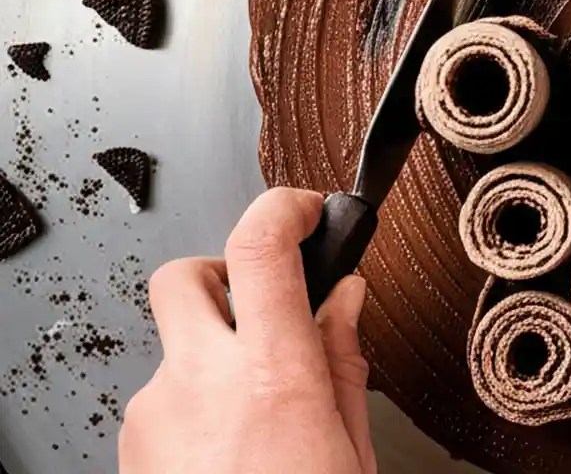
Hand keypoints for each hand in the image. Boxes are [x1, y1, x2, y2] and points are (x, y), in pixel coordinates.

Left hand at [119, 188, 375, 473]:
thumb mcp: (352, 452)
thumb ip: (342, 365)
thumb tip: (345, 300)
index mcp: (274, 377)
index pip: (260, 247)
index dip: (283, 208)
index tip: (304, 210)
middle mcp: (202, 383)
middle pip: (185, 275)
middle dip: (224, 273)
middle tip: (262, 306)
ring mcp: (155, 412)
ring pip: (178, 346)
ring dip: (216, 358)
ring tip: (256, 412)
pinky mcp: (131, 443)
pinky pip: (163, 396)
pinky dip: (197, 405)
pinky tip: (230, 444)